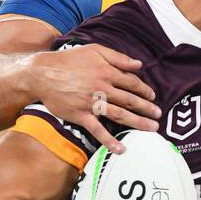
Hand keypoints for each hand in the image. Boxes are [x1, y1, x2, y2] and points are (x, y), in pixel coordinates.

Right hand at [32, 45, 160, 152]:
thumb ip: (118, 57)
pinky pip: (98, 130)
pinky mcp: (80, 116)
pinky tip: (121, 149)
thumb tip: (139, 64)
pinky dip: (109, 141)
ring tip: (152, 129)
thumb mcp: (94, 50)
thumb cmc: (69, 60)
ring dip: (138, 123)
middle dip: (147, 108)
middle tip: (158, 115)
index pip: (132, 83)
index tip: (152, 97)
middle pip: (130, 101)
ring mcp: (91, 104)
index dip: (145, 90)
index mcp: (107, 72)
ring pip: (119, 115)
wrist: (42, 74)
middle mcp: (102, 89)